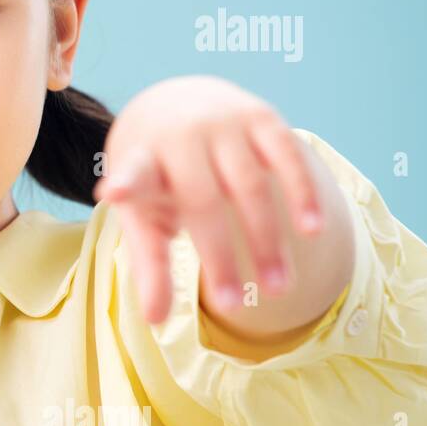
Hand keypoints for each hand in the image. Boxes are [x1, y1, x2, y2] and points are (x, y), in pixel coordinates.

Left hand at [93, 75, 323, 324]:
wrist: (177, 104)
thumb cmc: (157, 176)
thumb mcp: (144, 212)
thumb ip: (149, 263)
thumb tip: (155, 321)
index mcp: (141, 158)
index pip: (132, 172)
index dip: (126, 183)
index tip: (115, 193)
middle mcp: (181, 136)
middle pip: (202, 200)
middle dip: (218, 255)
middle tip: (230, 304)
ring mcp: (222, 123)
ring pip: (249, 184)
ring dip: (266, 238)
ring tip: (277, 288)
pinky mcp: (260, 116)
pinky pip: (286, 155)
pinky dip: (300, 193)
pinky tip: (312, 231)